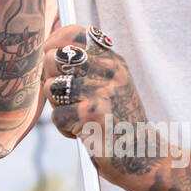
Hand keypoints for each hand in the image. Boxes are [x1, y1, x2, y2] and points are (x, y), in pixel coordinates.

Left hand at [42, 25, 157, 185]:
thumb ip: (88, 67)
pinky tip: (84, 133)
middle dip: (50, 80)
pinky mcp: (92, 114)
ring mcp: (102, 91)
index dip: (54, 43)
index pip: (74, 34)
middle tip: (67, 99)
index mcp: (114, 61)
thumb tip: (46, 52)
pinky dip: (65, 129)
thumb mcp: (113, 87)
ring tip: (77, 118)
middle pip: (53, 58)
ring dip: (58, 106)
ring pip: (51, 87)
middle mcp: (109, 71)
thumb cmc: (120, 122)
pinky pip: (57, 116)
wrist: (144, 156)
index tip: (52, 58)